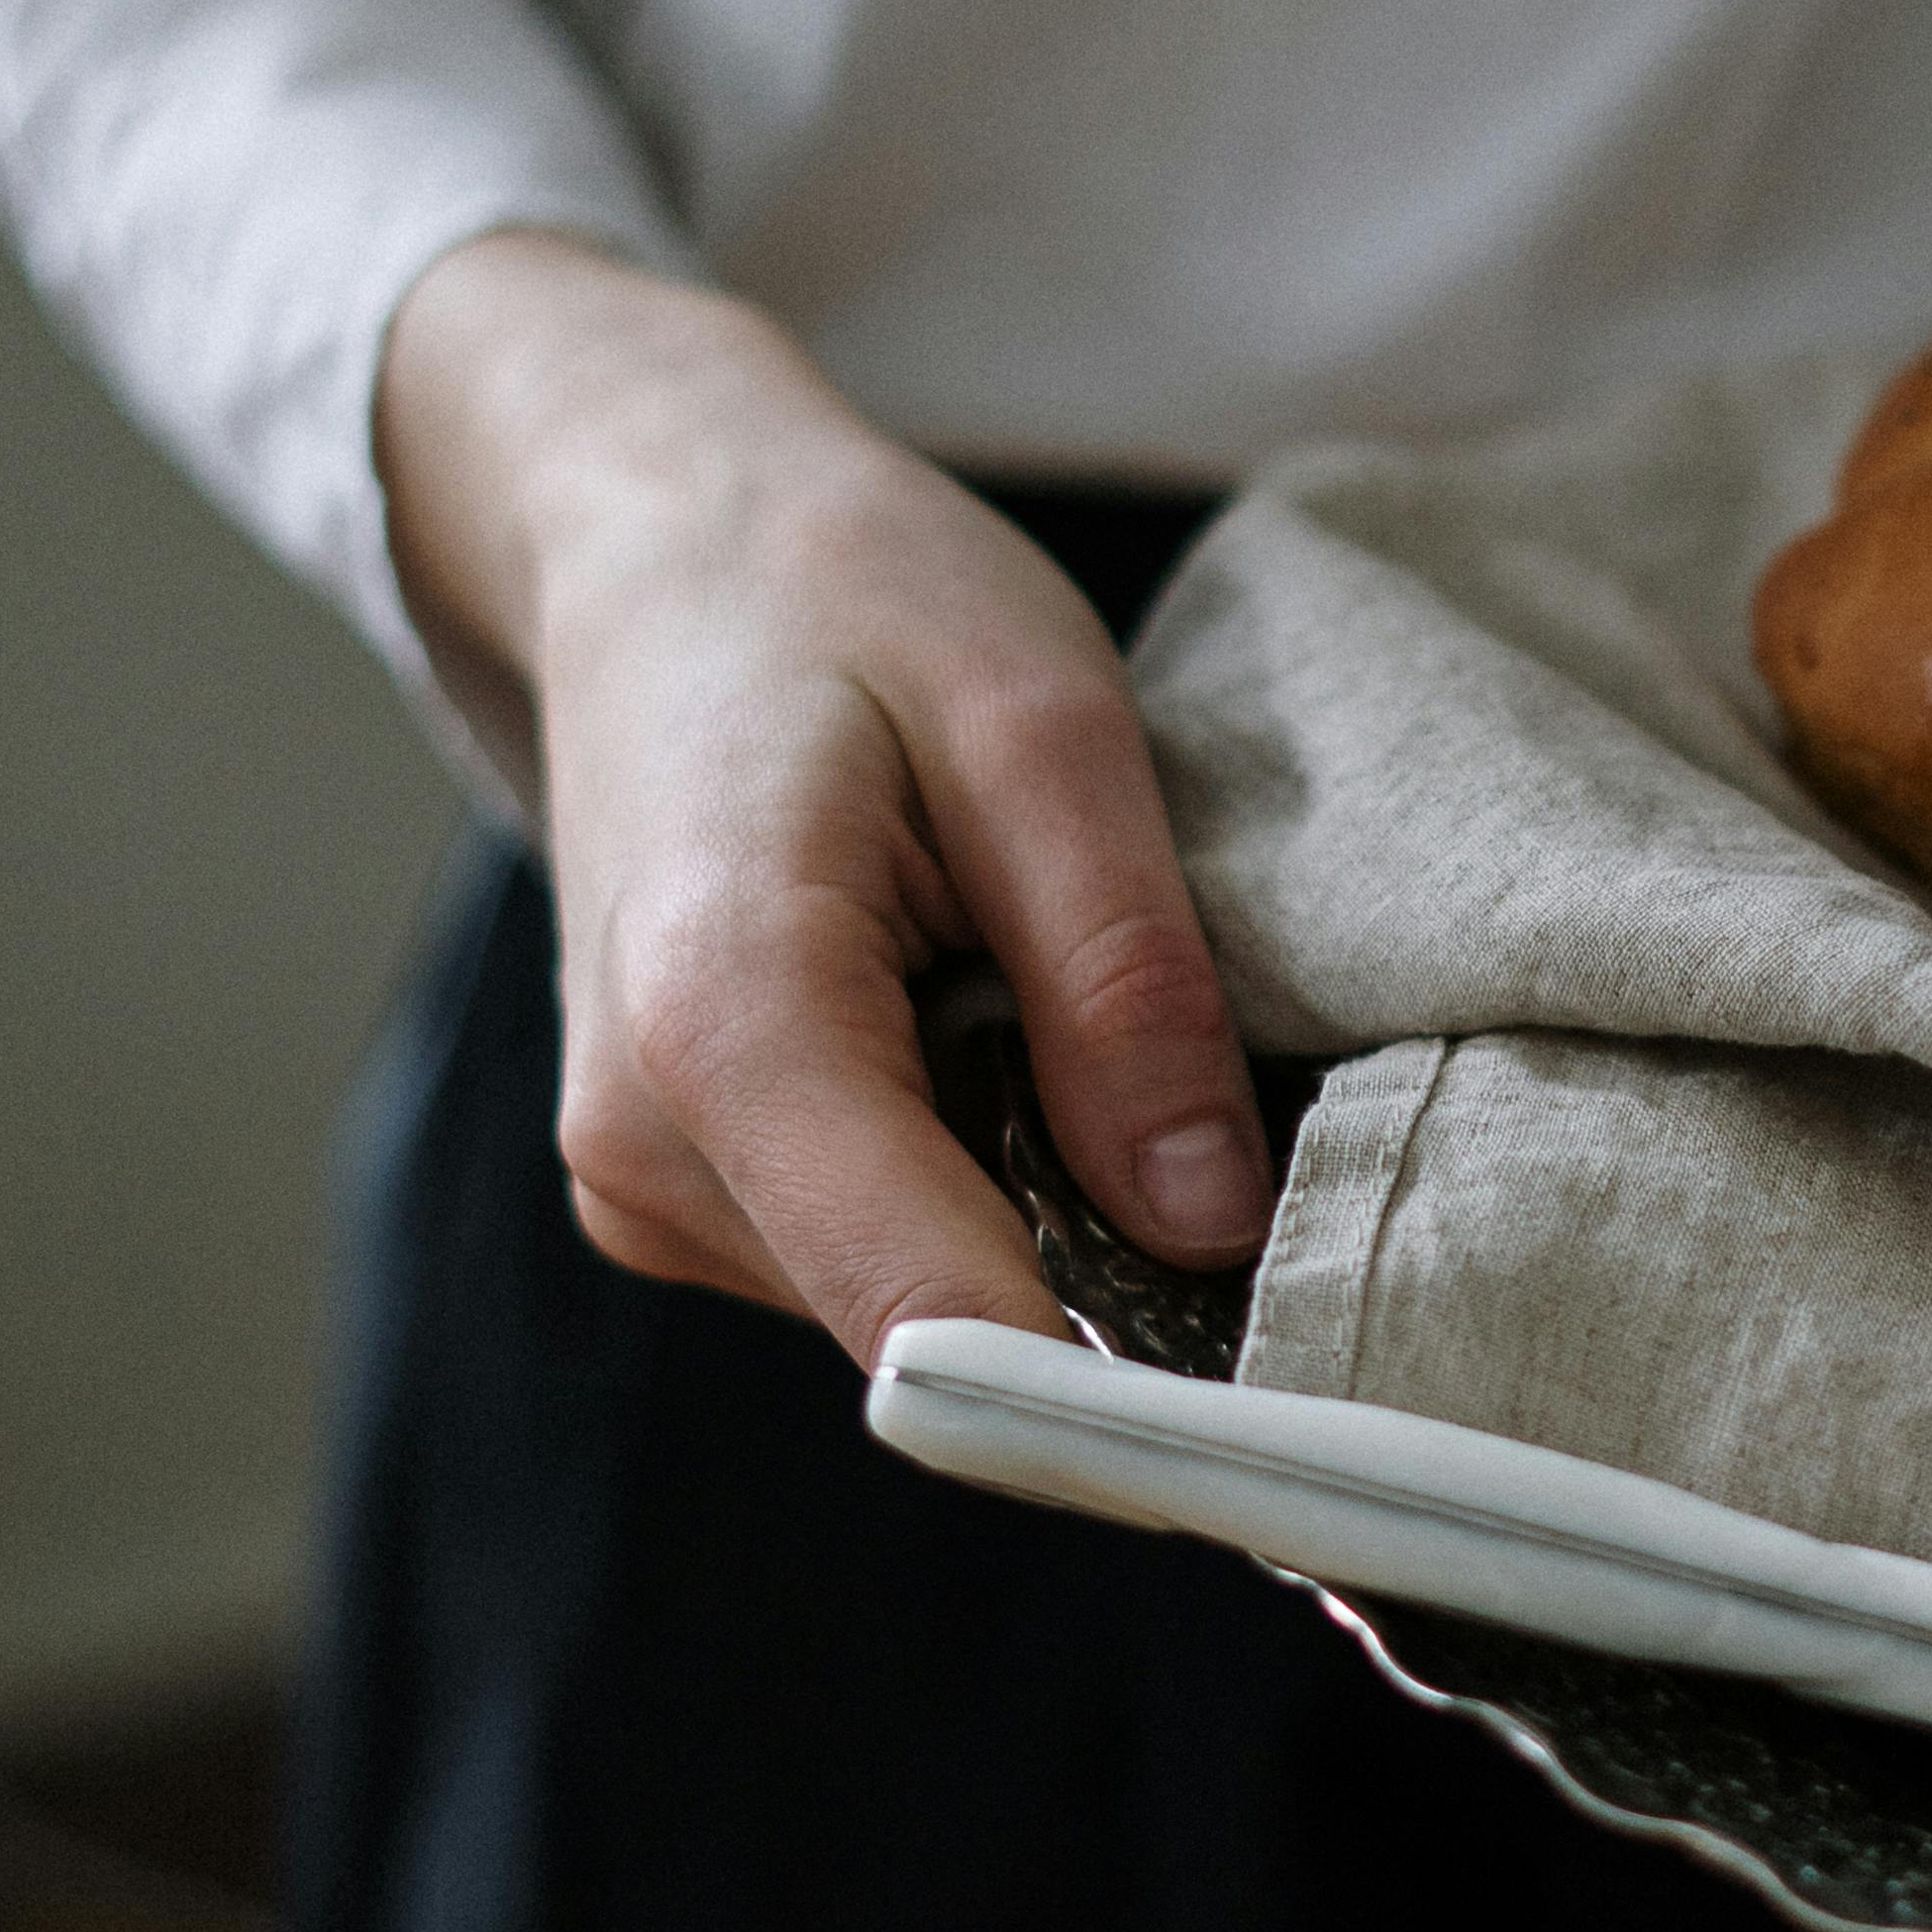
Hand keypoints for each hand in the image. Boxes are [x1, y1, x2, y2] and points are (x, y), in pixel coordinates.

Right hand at [375, 231, 1268, 1357]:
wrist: (652, 540)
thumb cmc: (840, 593)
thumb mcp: (1042, 725)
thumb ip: (1124, 981)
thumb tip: (1212, 1225)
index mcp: (726, 1021)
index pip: (939, 1320)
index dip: (1130, 1391)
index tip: (1290, 1389)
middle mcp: (645, 1145)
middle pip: (940, 1334)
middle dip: (1106, 1282)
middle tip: (1218, 1116)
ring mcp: (641, 1182)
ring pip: (919, 1311)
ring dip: (1042, 1219)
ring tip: (1067, 1019)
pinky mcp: (674, 1187)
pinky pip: (879, 1257)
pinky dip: (978, 1186)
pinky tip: (994, 1039)